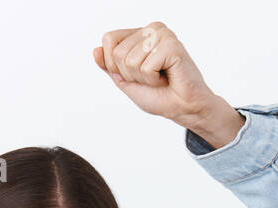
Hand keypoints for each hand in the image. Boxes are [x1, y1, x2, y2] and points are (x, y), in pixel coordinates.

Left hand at [93, 23, 243, 149]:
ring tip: (159, 78)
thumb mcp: (126, 81)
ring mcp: (163, 35)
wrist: (182, 108)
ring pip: (130, 60)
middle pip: (118, 53)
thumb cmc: (159, 95)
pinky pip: (146, 67)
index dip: (114, 64)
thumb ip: (109, 66)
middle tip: (151, 78)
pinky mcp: (172, 45)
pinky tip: (166, 78)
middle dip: (130, 74)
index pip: (109, 39)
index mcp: (140, 34)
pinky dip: (153, 80)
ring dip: (143, 78)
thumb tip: (95, 50)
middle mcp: (152, 29)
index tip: (135, 74)